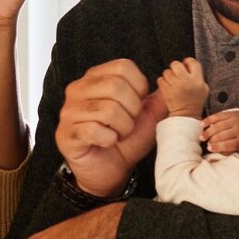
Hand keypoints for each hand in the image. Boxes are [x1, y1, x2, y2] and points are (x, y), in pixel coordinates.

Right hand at [58, 60, 167, 197]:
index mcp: (96, 77)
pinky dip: (109, 140)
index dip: (139, 88)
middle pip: (115, 86)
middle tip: (129, 124)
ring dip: (123, 128)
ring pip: (107, 109)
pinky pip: (93, 130)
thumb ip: (160, 97)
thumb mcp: (149, 116)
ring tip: (119, 135)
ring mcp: (69, 111)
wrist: (111, 171)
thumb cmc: (127, 141)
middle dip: (132, 110)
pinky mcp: (66, 133)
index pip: (123, 67)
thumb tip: (173, 80)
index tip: (137, 106)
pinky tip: (107, 143)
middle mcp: (78, 89)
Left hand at [156, 58, 208, 118]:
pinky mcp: (166, 90)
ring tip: (172, 80)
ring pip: (167, 71)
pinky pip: (160, 79)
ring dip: (168, 74)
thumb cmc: (195, 102)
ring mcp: (175, 85)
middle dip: (176, 66)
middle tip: (177, 71)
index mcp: (197, 79)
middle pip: (177, 64)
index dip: (188, 61)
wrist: (186, 114)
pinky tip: (168, 85)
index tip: (186, 64)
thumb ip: (199, 76)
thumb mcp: (204, 88)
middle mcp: (185, 81)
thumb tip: (191, 66)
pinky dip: (162, 81)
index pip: (193, 62)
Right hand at [202, 108, 238, 153]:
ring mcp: (235, 120)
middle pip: (223, 135)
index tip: (209, 148)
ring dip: (208, 132)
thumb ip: (229, 151)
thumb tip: (216, 153)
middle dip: (212, 139)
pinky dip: (209, 120)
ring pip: (219, 126)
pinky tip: (202, 124)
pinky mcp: (230, 113)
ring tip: (201, 137)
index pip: (228, 144)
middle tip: (205, 143)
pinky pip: (217, 116)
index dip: (217, 146)